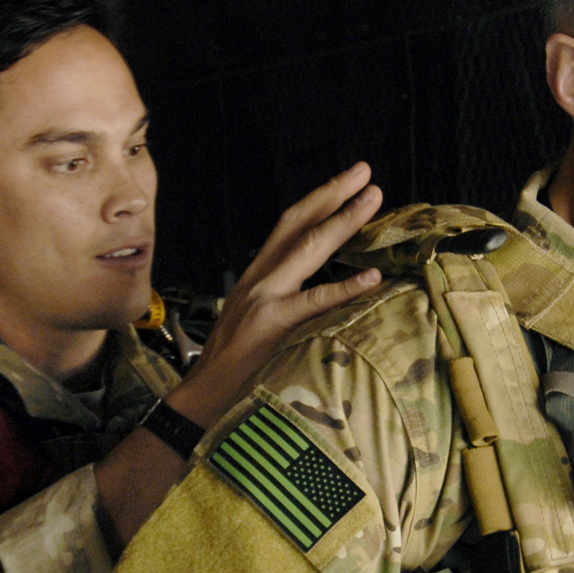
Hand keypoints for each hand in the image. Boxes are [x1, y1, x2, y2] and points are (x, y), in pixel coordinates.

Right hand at [166, 162, 383, 427]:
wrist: (200, 400)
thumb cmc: (233, 368)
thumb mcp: (254, 321)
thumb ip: (282, 299)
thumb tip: (321, 289)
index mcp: (257, 277)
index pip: (289, 226)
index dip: (319, 200)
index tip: (348, 181)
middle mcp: (259, 279)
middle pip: (298, 224)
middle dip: (333, 194)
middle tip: (366, 173)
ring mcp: (265, 299)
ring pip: (308, 249)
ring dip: (343, 222)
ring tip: (373, 201)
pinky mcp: (272, 326)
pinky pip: (314, 303)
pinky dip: (345, 288)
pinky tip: (373, 276)